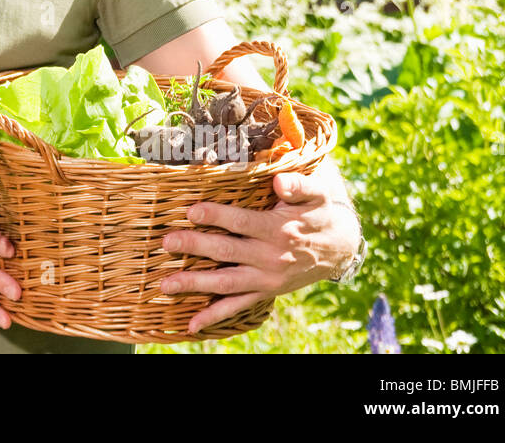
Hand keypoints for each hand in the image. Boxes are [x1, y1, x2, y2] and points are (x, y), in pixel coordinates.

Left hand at [158, 171, 360, 334]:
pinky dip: (214, 316)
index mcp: (278, 230)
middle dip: (194, 247)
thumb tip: (280, 182)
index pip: (241, 222)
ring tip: (165, 284)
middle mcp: (270, 258)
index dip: (216, 216)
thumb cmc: (319, 214)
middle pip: (226, 252)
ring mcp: (266, 279)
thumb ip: (299, 186)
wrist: (339, 248)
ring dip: (194, 284)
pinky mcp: (265, 292)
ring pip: (225, 283)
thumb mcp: (316, 195)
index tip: (190, 211)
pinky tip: (191, 324)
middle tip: (166, 242)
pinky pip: (237, 307)